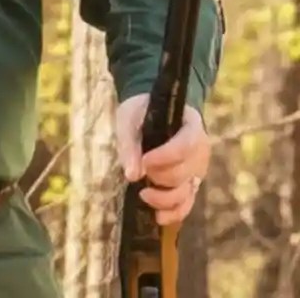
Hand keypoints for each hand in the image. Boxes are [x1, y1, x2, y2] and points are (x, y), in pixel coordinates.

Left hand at [115, 94, 210, 225]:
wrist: (152, 113)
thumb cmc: (141, 112)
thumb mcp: (130, 119)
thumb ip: (129, 143)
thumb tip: (132, 175)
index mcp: (191, 126)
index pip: (186, 146)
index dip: (165, 157)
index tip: (145, 161)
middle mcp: (200, 151)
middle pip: (184, 173)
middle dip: (159, 176)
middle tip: (141, 167)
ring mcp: (197, 171)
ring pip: (186, 193)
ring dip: (163, 198)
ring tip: (143, 193)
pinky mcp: (189, 186)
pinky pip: (186, 205)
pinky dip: (173, 213)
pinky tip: (157, 217)